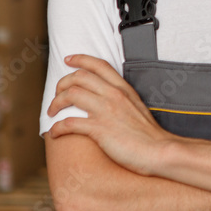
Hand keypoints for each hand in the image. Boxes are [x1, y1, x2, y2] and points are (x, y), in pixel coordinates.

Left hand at [47, 54, 172, 176]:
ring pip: (71, 95)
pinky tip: (54, 132)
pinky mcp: (99, 129)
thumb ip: (122, 98)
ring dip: (56, 103)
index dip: (80, 59)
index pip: (99, 65)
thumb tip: (108, 99)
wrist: (159, 151)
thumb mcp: (137, 107)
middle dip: (62, 83)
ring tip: (52, 112)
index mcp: (123, 88)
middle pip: (79, 77)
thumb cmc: (149, 134)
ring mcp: (106, 111)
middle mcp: (113, 95)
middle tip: (57, 94)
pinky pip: (69, 123)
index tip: (68, 60)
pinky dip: (57, 127)